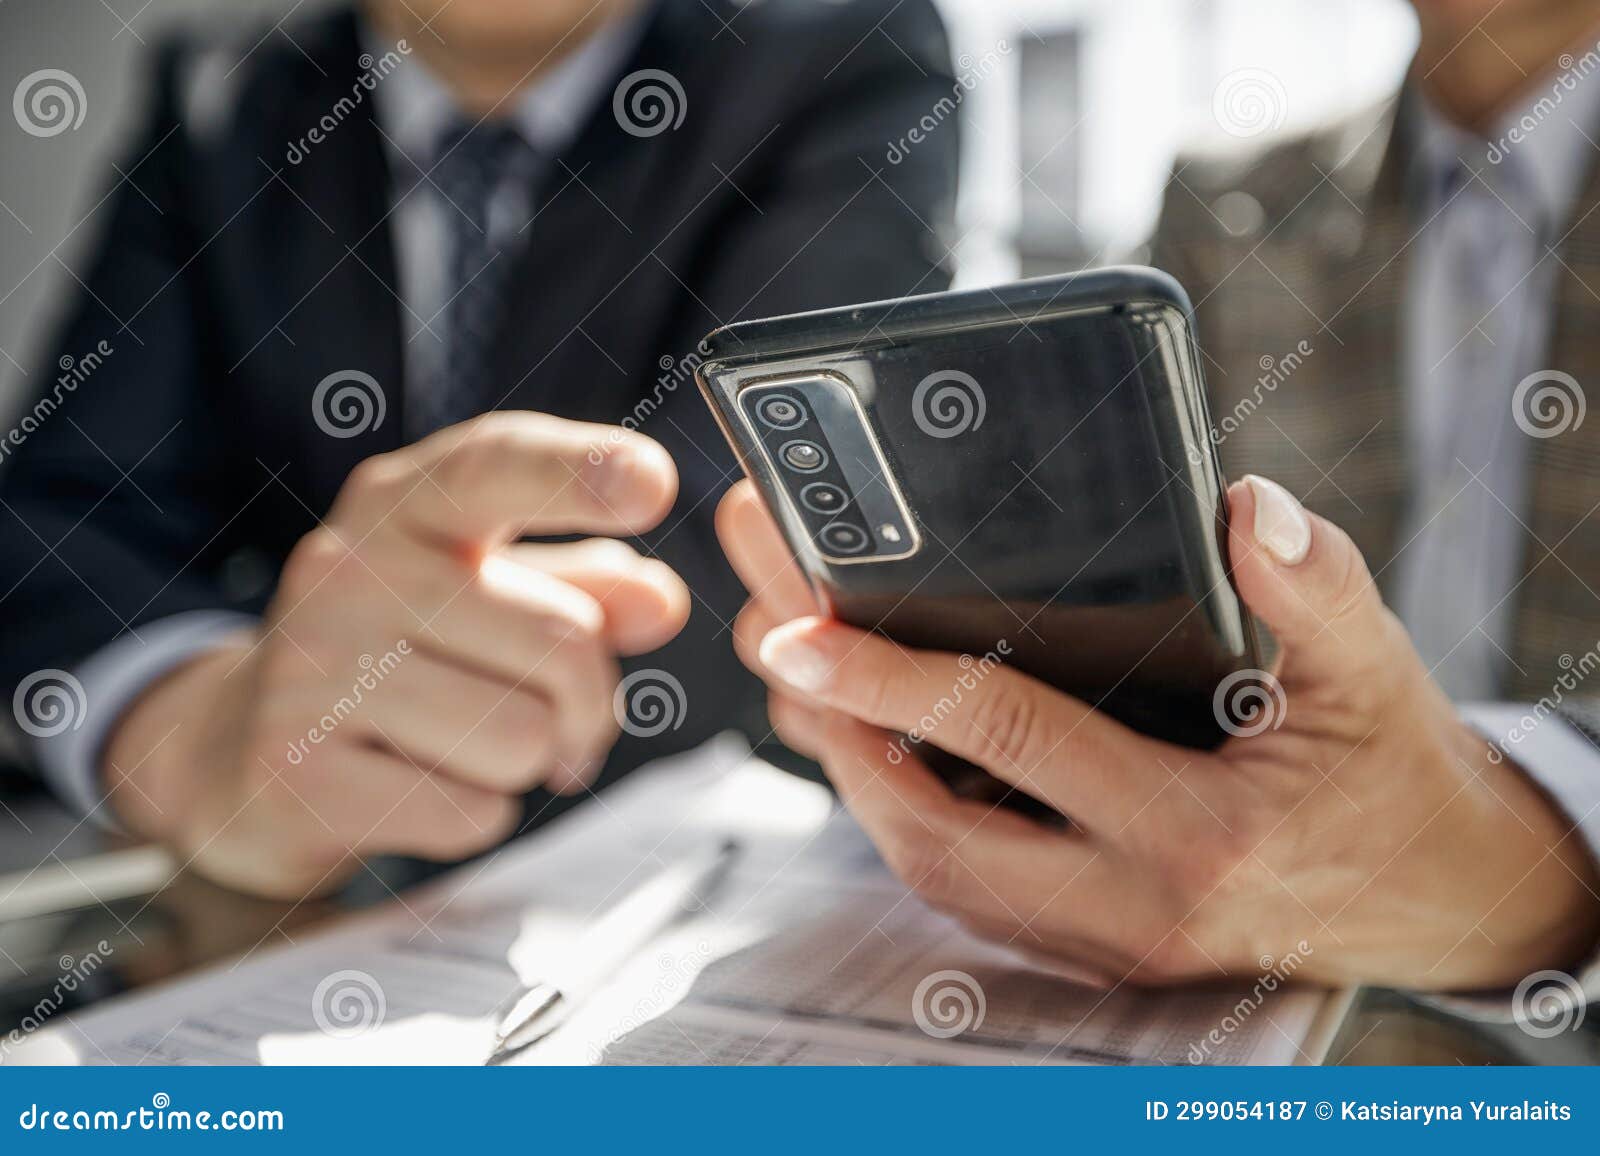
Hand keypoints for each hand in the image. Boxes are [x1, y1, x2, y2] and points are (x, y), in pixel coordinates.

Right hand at [107, 413, 689, 897]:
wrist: (237, 749)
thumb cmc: (392, 655)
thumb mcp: (484, 592)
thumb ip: (583, 585)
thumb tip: (660, 600)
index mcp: (404, 504)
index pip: (497, 464)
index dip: (582, 471)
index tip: (653, 482)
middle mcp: (350, 568)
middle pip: (564, 641)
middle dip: (590, 703)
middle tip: (561, 723)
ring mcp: (313, 669)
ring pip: (524, 737)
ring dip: (528, 763)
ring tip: (471, 747)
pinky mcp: (296, 770)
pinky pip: (471, 810)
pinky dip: (474, 813)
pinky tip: (418, 785)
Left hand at [717, 476, 1599, 989]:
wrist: (1436, 896)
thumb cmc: (1390, 775)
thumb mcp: (1374, 671)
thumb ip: (1313, 586)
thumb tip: (1245, 508)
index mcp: (1195, 831)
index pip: (1011, 738)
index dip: (892, 675)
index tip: (796, 623)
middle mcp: (1129, 903)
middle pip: (928, 828)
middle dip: (834, 731)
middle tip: (771, 632)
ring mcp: (1101, 939)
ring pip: (930, 867)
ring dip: (853, 772)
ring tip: (800, 674)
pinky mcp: (1087, 943)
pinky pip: (963, 882)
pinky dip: (902, 808)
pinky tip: (873, 740)